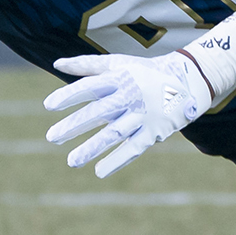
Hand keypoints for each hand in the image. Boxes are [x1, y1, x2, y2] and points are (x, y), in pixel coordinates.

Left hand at [44, 52, 214, 177]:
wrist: (187, 82)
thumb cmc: (144, 72)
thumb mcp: (118, 63)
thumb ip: (87, 65)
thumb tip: (56, 63)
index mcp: (119, 77)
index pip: (90, 86)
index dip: (69, 95)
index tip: (48, 106)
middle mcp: (130, 95)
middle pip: (99, 112)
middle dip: (74, 125)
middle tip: (51, 137)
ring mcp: (143, 115)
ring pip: (114, 133)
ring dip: (92, 147)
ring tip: (71, 161)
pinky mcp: (154, 131)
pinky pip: (134, 148)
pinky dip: (117, 160)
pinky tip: (99, 171)